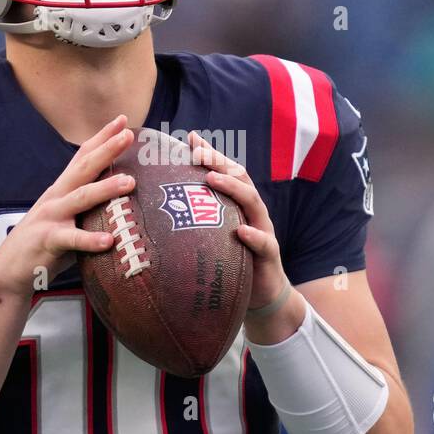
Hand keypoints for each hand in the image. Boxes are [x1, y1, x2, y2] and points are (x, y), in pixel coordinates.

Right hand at [0, 115, 135, 295]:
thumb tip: (123, 204)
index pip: (83, 157)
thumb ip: (88, 210)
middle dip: (106, 150)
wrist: (7, 273)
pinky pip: (72, 240)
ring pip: (80, 198)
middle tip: (128, 135)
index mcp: (61, 190)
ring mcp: (50, 218)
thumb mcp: (66, 220)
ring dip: (105, 188)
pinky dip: (90, 240)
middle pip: (83, 169)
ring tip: (129, 182)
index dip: (101, 138)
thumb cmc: (43, 247)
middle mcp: (56, 198)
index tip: (122, 120)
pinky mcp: (47, 241)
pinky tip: (109, 240)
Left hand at [188, 131, 296, 338]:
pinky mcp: (268, 255)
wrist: (262, 294)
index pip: (227, 171)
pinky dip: (252, 235)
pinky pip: (263, 242)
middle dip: (220, 162)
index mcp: (238, 205)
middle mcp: (252, 212)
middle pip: (240, 178)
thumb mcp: (214, 236)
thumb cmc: (233, 260)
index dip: (211, 154)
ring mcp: (263, 231)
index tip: (191, 139)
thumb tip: (165, 202)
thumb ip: (199, 217)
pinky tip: (240, 232)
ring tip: (212, 179)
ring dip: (233, 188)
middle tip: (198, 152)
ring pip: (252, 202)